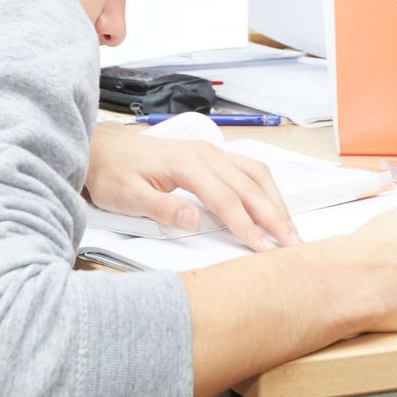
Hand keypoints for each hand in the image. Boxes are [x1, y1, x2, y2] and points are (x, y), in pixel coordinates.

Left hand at [86, 128, 300, 250]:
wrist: (104, 149)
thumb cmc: (114, 174)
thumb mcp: (127, 196)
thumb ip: (161, 208)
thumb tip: (193, 220)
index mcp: (185, 162)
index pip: (224, 199)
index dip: (245, 225)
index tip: (262, 247)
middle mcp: (204, 153)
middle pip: (248, 185)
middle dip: (273, 215)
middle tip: (292, 243)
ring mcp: (210, 152)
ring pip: (255, 174)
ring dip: (275, 201)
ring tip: (290, 229)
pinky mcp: (212, 156)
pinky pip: (248, 169)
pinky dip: (266, 189)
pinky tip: (274, 206)